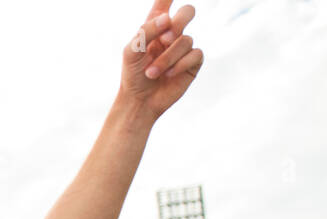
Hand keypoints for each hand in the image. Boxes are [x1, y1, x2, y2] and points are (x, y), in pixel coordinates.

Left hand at [121, 2, 202, 120]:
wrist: (140, 101)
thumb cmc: (133, 75)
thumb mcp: (131, 51)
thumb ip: (146, 32)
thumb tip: (167, 19)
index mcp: (155, 26)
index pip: (164, 3)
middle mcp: (172, 33)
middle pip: (188, 11)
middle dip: (179, 22)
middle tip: (165, 39)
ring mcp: (184, 47)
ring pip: (186, 40)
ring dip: (167, 58)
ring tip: (152, 73)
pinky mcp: (193, 62)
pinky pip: (195, 54)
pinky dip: (179, 64)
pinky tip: (168, 75)